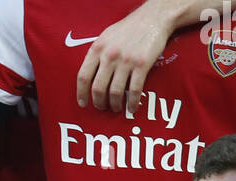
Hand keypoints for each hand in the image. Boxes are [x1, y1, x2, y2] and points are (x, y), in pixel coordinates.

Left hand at [75, 0, 181, 114]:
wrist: (153, 17)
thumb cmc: (129, 28)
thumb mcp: (107, 36)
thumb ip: (98, 54)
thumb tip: (90, 75)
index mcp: (98, 48)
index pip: (83, 76)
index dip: (81, 93)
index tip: (83, 104)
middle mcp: (109, 55)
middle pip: (98, 88)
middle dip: (99, 103)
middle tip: (102, 108)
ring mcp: (125, 60)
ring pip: (115, 93)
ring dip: (114, 105)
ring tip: (116, 108)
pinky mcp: (141, 64)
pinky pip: (134, 90)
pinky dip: (132, 103)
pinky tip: (132, 108)